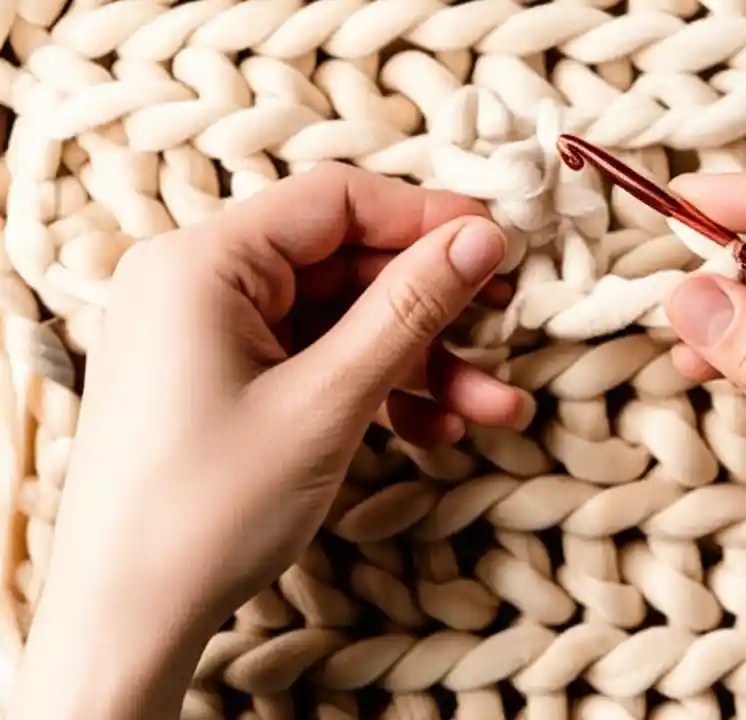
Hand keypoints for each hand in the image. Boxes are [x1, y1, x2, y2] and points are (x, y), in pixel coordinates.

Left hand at [12, 163, 529, 718]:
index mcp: (203, 262)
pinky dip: (378, 388)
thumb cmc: (207, 509)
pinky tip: (433, 429)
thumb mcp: (327, 401)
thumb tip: (484, 239)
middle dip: (434, 308)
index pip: (336, 201)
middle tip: (507, 324)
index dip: (428, 218)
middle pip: (347, 262)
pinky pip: (320, 360)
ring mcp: (213, 334)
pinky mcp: (228, 379)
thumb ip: (409, 309)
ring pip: (344, 320)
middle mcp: (202, 282)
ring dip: (421, 361)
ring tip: (493, 408)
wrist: (130, 620)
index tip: (503, 246)